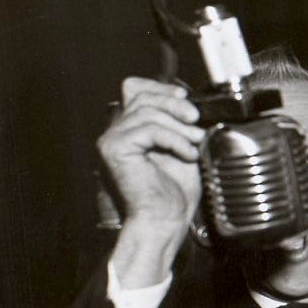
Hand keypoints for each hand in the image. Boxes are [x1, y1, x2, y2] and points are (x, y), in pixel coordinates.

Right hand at [98, 77, 204, 286]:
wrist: (165, 220)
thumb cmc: (174, 192)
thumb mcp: (182, 147)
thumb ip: (178, 123)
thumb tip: (188, 101)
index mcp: (130, 129)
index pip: (136, 89)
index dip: (160, 88)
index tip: (184, 96)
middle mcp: (116, 132)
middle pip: (143, 97)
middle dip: (175, 104)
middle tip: (196, 120)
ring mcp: (112, 139)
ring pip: (149, 112)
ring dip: (179, 126)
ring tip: (194, 142)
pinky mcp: (115, 149)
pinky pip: (150, 130)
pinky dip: (174, 139)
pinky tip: (186, 155)